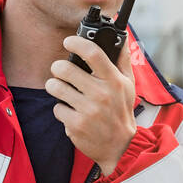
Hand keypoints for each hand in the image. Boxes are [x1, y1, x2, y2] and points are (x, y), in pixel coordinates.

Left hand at [45, 34, 137, 176]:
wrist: (119, 147)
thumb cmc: (121, 110)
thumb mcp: (128, 85)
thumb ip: (122, 59)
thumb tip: (121, 36)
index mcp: (114, 81)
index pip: (93, 53)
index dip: (76, 43)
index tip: (68, 41)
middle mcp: (101, 94)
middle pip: (66, 69)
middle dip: (58, 67)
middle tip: (60, 70)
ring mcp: (88, 111)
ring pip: (55, 87)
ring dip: (54, 86)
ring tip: (61, 89)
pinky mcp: (76, 125)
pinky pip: (57, 107)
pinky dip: (61, 108)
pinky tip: (71, 111)